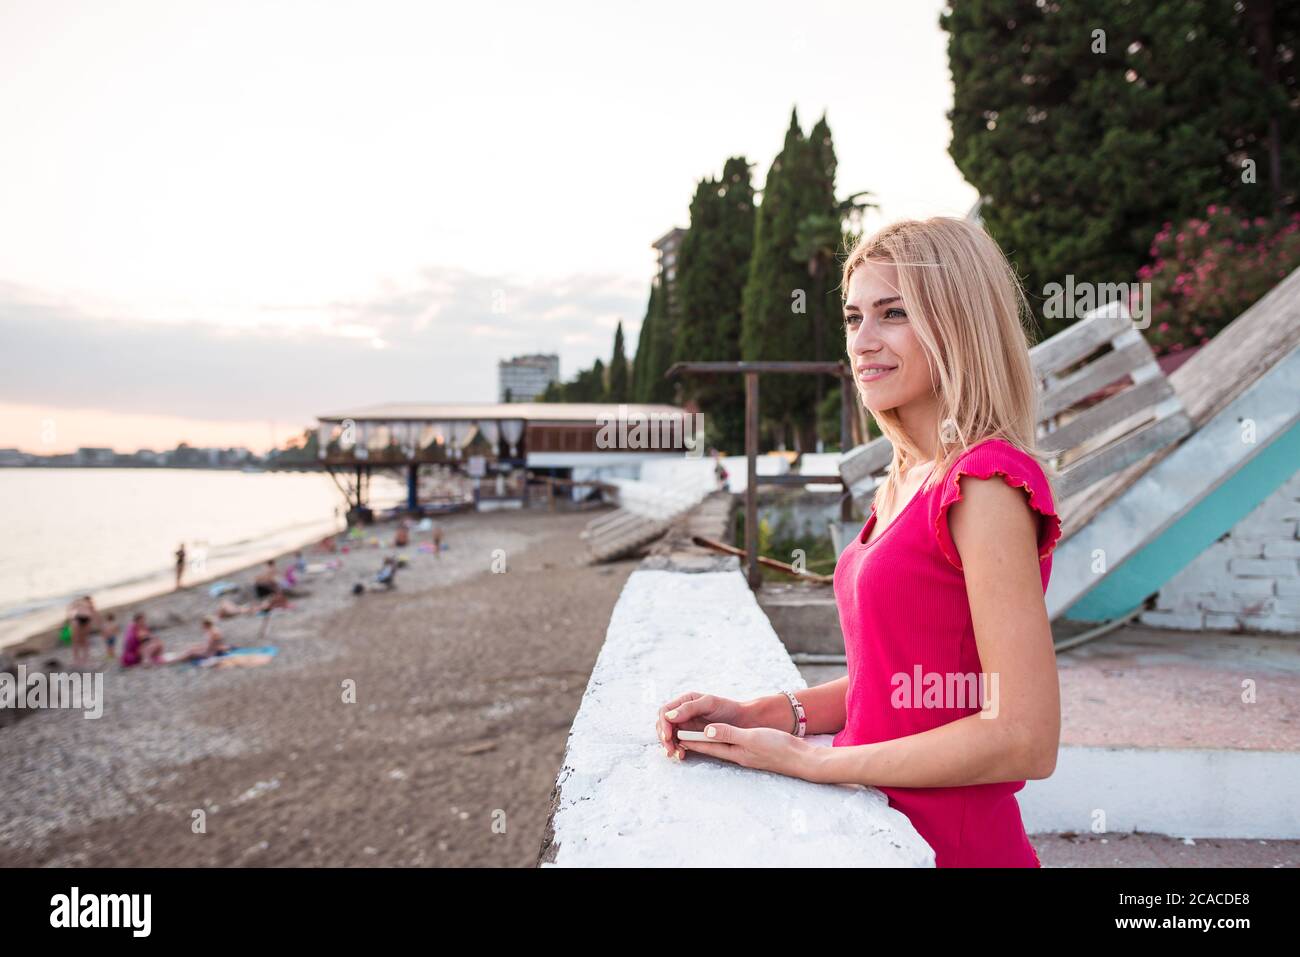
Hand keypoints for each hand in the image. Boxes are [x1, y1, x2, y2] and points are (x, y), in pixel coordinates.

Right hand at [656, 691, 744, 760]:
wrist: (744, 721)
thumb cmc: (728, 708)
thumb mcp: (709, 704)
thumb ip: (689, 708)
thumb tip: (669, 716)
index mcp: (684, 701)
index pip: (664, 712)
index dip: (663, 724)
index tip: (668, 736)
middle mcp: (682, 713)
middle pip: (663, 725)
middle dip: (664, 738)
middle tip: (671, 749)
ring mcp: (686, 725)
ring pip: (669, 736)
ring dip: (669, 746)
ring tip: (677, 754)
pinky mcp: (692, 737)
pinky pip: (679, 743)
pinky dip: (677, 750)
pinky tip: (682, 755)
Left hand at [676, 723, 816, 780]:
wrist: (802, 758)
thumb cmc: (779, 748)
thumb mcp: (752, 738)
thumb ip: (730, 734)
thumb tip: (708, 730)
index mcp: (734, 752)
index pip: (707, 746)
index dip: (689, 740)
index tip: (673, 733)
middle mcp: (737, 754)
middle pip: (710, 748)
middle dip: (693, 742)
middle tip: (675, 735)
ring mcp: (745, 752)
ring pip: (720, 746)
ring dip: (705, 741)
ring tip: (690, 735)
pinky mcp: (754, 748)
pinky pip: (732, 744)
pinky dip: (721, 738)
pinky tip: (720, 737)